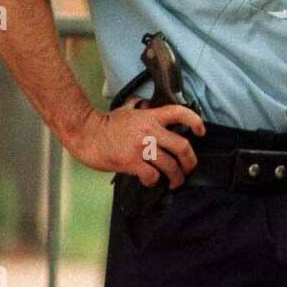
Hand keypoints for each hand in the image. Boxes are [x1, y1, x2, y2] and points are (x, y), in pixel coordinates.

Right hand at [67, 100, 205, 188]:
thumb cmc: (105, 124)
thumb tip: (147, 105)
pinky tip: (151, 181)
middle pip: (182, 146)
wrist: (86, 134)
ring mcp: (141, 147)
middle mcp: (149, 131)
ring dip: (176, 177)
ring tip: (175, 182)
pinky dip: (154, 181)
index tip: (201, 131)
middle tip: (189, 168)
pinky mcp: (131, 162)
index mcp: (150, 116)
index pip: (180, 113)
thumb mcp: (127, 111)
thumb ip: (141, 110)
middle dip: (190, 161)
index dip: (195, 121)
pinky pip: (151, 175)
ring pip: (169, 165)